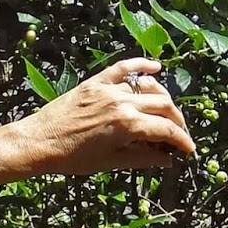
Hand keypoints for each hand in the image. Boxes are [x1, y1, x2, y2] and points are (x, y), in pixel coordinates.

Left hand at [22, 58, 195, 173]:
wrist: (38, 142)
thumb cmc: (71, 158)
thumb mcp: (109, 162)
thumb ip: (142, 158)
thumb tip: (167, 159)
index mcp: (127, 124)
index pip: (165, 129)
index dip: (182, 140)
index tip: (189, 150)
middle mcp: (122, 101)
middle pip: (163, 105)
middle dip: (177, 121)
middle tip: (178, 135)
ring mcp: (108, 88)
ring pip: (148, 87)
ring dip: (164, 98)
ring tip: (167, 113)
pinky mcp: (95, 81)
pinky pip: (124, 68)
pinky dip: (141, 65)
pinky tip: (156, 68)